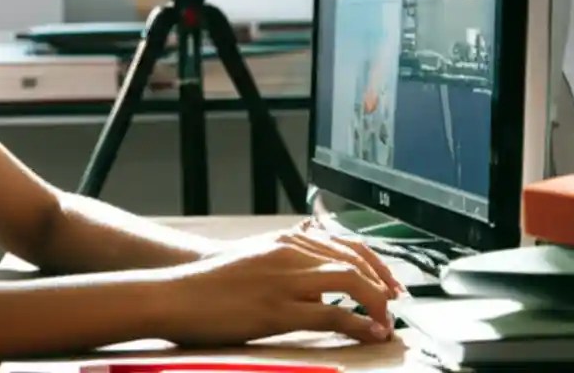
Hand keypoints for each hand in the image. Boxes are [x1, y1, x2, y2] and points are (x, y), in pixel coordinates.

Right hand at [158, 229, 397, 347]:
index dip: (374, 264)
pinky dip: (358, 324)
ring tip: (386, 322)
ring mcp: (284, 280)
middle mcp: (289, 253)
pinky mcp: (277, 309)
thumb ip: (287, 262)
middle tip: (396, 304)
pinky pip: (331, 314)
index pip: (345, 244)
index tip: (389, 283)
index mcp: (284, 240)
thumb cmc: (211, 283)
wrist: (176, 293)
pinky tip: (370, 333)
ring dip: (377, 302)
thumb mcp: (254, 259)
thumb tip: (318, 279)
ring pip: (349, 281)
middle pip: (354, 260)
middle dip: (383, 283)